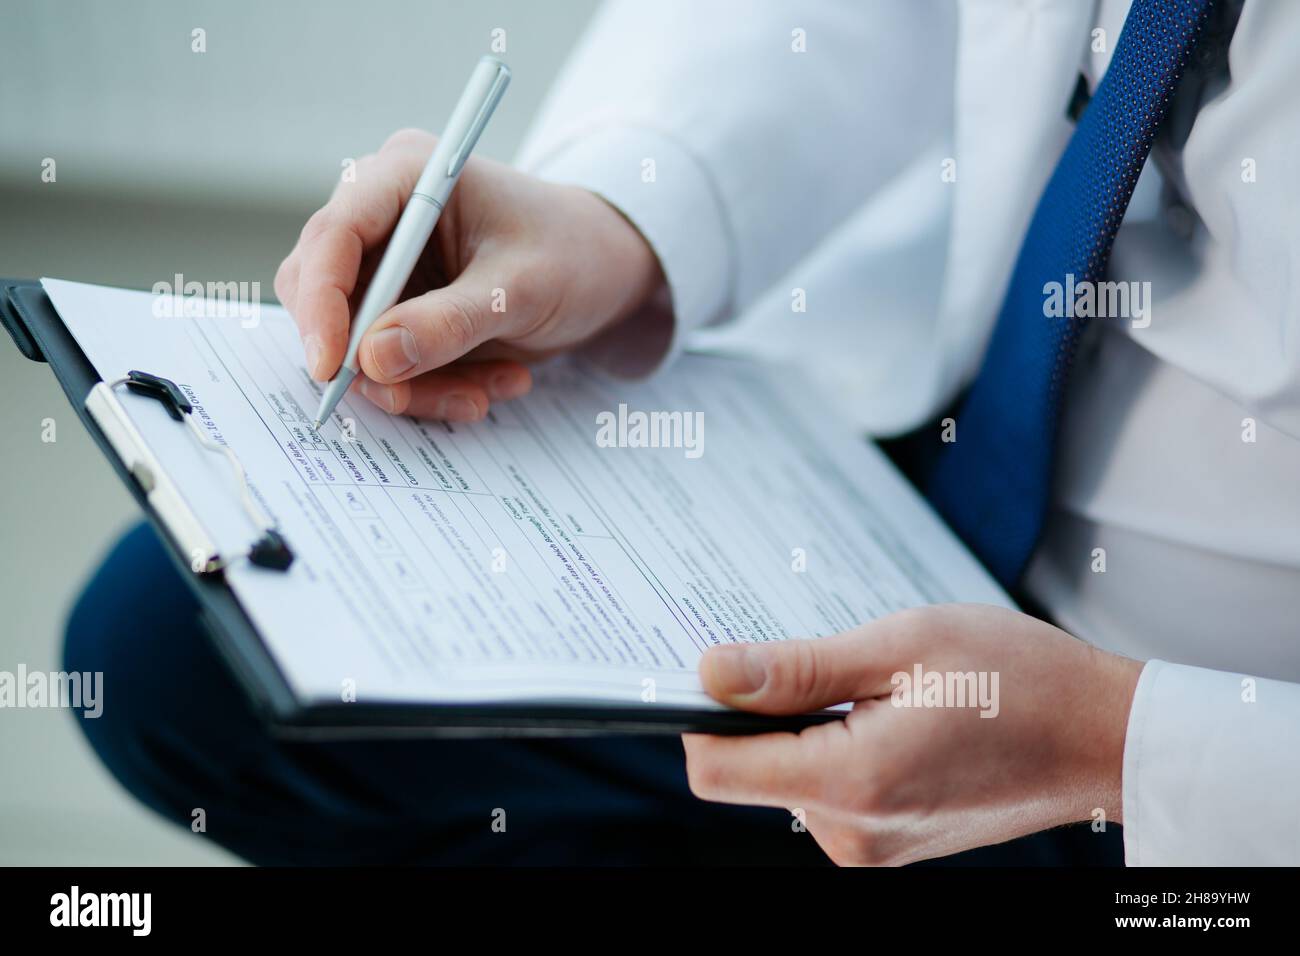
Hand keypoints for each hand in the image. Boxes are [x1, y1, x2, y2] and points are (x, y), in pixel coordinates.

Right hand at [276, 128, 665, 421]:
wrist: (607, 271)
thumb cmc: (574, 255)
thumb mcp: (520, 290)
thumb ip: (449, 324)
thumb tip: (372, 360)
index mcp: (407, 176)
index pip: (333, 234)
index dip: (321, 302)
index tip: (333, 367)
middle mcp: (382, 215)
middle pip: (321, 290)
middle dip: (367, 357)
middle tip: (415, 397)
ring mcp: (387, 265)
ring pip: (352, 341)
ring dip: (412, 383)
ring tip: (486, 391)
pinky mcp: (399, 309)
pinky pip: (385, 364)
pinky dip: (430, 387)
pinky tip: (491, 384)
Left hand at [682, 604, 1142, 865]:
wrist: (1101, 736)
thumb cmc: (1020, 679)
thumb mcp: (904, 645)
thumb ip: (798, 669)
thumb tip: (710, 673)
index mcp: (852, 784)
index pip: (715, 769)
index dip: (701, 715)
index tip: (723, 669)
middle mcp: (851, 834)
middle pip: (749, 770)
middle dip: (771, 711)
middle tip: (837, 665)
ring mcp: (870, 847)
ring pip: (787, 775)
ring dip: (814, 727)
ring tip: (887, 694)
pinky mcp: (884, 843)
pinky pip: (826, 789)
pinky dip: (840, 748)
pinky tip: (894, 719)